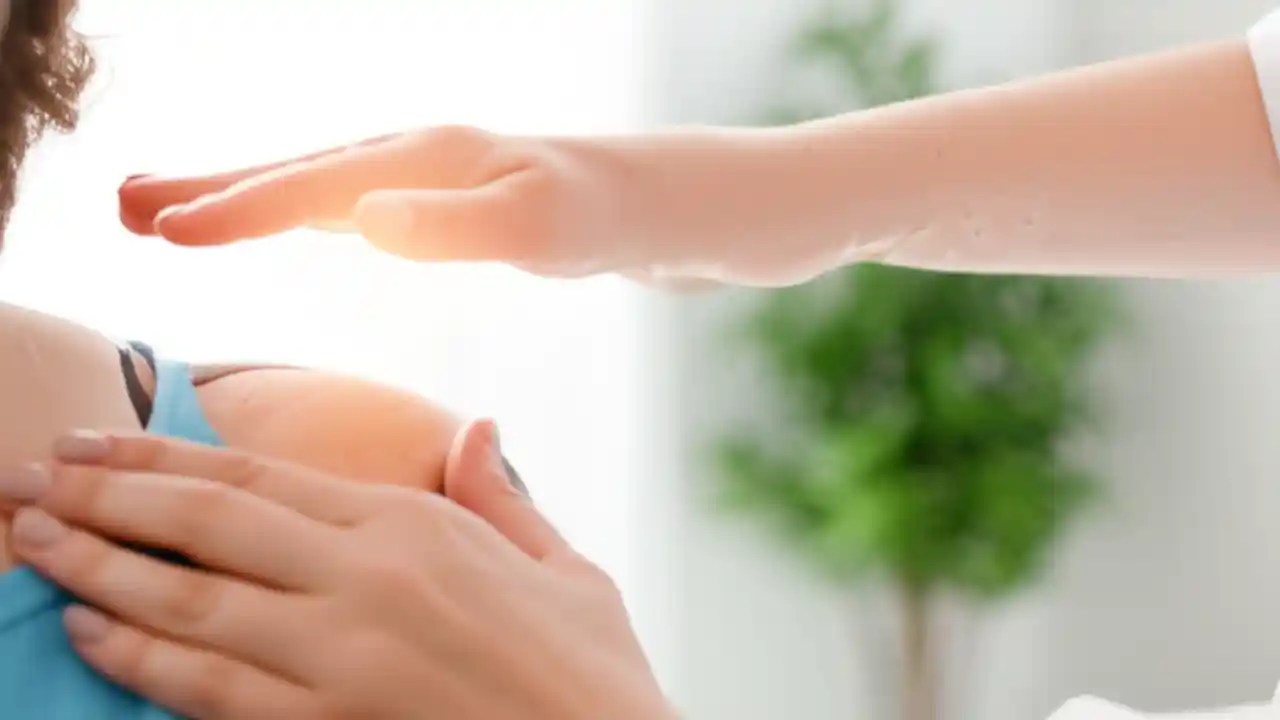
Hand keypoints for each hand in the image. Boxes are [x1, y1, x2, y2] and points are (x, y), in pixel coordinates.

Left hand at [0, 422, 673, 719]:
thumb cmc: (595, 674)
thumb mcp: (567, 569)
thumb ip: (502, 496)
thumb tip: (478, 427)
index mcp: (417, 527)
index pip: (259, 478)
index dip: (162, 458)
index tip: (95, 441)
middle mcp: (367, 581)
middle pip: (206, 525)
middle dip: (105, 499)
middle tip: (30, 477)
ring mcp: (342, 659)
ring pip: (190, 602)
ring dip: (97, 570)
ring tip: (33, 544)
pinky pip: (209, 688)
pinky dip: (138, 657)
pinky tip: (88, 633)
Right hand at [118, 125, 799, 285]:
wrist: (726, 211)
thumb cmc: (650, 215)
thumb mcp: (558, 228)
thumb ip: (462, 224)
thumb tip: (360, 217)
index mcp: (442, 162)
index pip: (313, 184)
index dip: (232, 206)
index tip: (150, 225)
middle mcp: (442, 161)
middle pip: (307, 171)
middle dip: (220, 189)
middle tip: (128, 205)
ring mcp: (465, 181)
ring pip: (340, 187)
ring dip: (264, 200)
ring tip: (196, 215)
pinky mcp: (491, 208)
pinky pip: (384, 209)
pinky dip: (330, 216)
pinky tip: (329, 230)